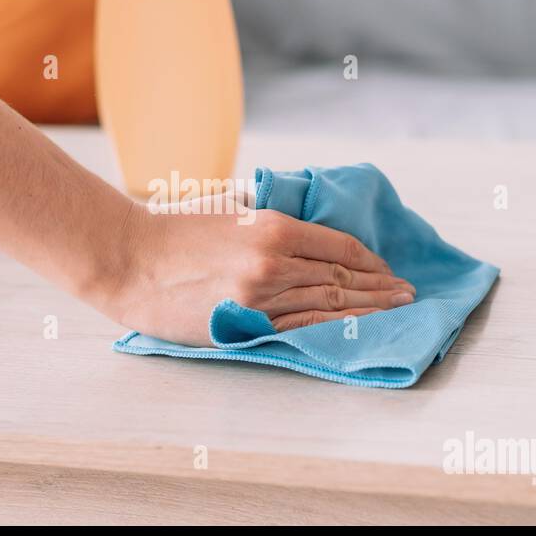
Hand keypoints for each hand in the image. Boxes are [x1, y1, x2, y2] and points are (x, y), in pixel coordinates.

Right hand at [108, 197, 414, 345]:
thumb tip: (308, 221)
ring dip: (367, 309)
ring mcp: (260, 300)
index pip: (340, 246)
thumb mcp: (229, 207)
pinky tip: (355, 327)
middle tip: (407, 293)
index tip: (387, 267)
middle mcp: (274, 264)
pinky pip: (301, 328)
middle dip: (380, 287)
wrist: (128, 262)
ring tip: (394, 311)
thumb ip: (270, 214)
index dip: (370, 260)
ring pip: (329, 305)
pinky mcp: (244, 326)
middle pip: (342, 278)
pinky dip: (334, 327)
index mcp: (272, 227)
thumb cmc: (174, 230)